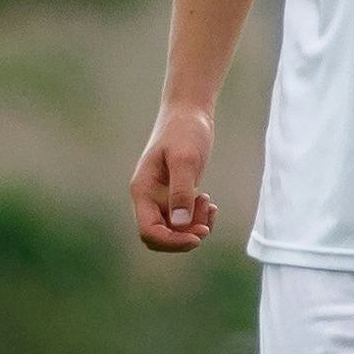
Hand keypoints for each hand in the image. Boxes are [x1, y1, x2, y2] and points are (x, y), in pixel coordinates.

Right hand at [128, 105, 221, 253]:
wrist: (189, 112)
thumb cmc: (184, 131)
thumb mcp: (185, 159)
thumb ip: (181, 191)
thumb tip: (181, 224)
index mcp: (143, 190)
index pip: (149, 232)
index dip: (172, 241)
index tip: (197, 236)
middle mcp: (148, 198)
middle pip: (160, 236)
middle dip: (185, 236)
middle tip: (207, 221)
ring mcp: (160, 197)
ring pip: (174, 230)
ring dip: (194, 226)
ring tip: (209, 204)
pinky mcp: (174, 194)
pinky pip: (183, 219)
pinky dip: (198, 218)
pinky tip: (210, 205)